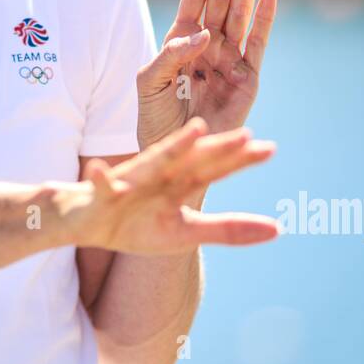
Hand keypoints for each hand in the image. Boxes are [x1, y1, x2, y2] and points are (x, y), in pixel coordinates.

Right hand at [65, 118, 278, 255]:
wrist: (84, 220)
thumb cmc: (137, 225)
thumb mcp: (186, 233)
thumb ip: (228, 230)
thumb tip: (279, 229)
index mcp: (180, 183)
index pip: (215, 168)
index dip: (241, 160)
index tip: (271, 149)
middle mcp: (159, 175)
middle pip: (192, 159)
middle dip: (217, 148)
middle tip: (246, 134)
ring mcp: (130, 182)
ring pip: (153, 162)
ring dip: (172, 147)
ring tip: (195, 130)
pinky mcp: (100, 194)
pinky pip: (100, 187)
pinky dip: (102, 179)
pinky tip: (100, 170)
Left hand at [137, 0, 276, 152]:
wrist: (174, 155)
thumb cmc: (155, 119)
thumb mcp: (148, 83)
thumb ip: (170, 55)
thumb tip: (201, 34)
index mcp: (180, 38)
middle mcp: (208, 42)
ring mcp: (230, 58)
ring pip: (242, 10)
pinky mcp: (248, 78)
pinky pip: (258, 42)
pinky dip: (265, 18)